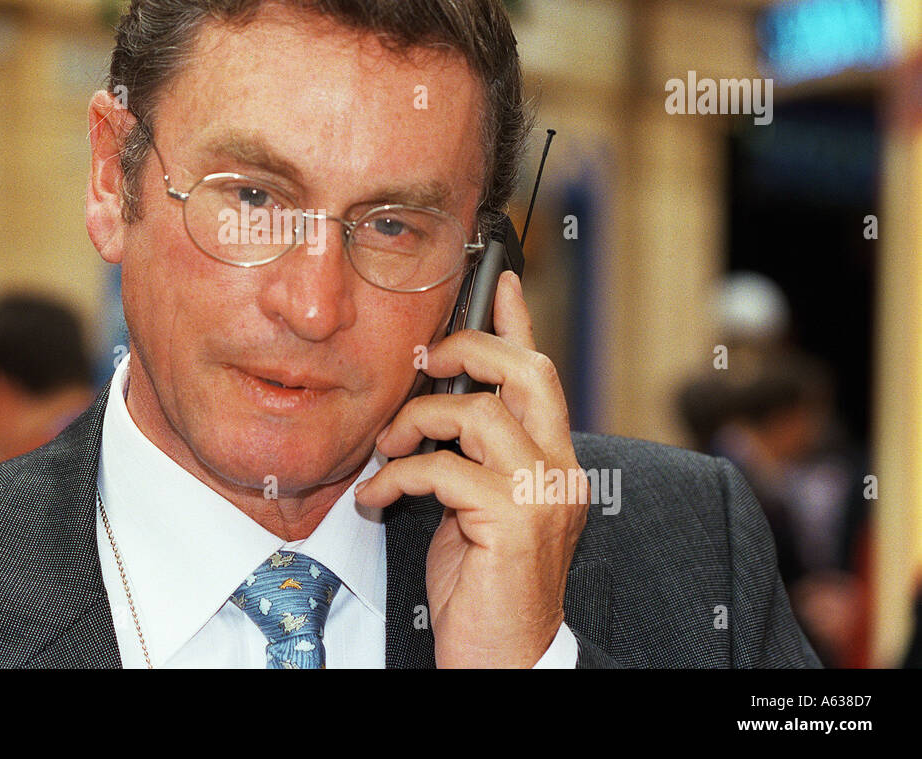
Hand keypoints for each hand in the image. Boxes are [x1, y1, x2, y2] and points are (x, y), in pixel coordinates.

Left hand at [354, 269, 586, 666]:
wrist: (502, 657)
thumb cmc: (483, 586)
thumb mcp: (475, 506)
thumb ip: (469, 455)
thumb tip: (432, 405)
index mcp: (555, 461)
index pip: (541, 374)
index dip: (520, 322)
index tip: (501, 281)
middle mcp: (561, 470)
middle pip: (525, 371)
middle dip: (466, 349)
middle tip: (423, 358)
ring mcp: (543, 493)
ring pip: (477, 413)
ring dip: (417, 421)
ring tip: (389, 449)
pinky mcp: (514, 520)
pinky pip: (443, 468)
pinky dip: (398, 476)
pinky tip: (377, 499)